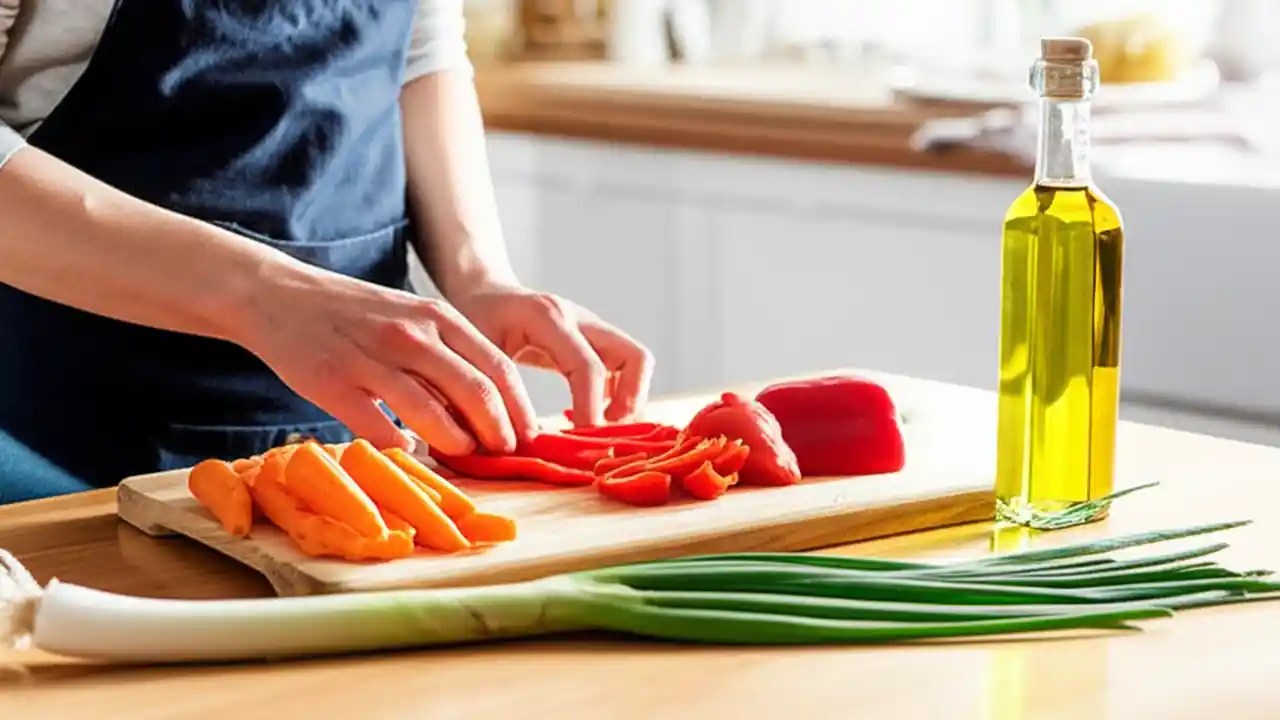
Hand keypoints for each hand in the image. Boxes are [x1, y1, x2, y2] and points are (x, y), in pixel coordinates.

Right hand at [237, 261, 537, 455]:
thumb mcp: (412, 316)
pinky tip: (408, 452)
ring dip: (455, 444)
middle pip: (475, 393)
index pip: (498, 368)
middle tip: (502, 455)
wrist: (279, 295)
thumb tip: (488, 408)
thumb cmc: (357, 314)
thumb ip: (448, 354)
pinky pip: (378, 429)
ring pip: (432, 414)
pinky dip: (401, 448)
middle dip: (497, 433)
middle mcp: (411, 336)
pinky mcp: (333, 384)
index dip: (519, 409)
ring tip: (461, 457)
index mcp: (437, 317)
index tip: (526, 437)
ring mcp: (372, 360)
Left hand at [447, 281, 654, 426]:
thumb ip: (494, 389)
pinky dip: (618, 395)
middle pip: (636, 357)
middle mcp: (580, 318)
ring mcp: (592, 327)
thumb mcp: (474, 351)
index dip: (591, 409)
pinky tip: (587, 414)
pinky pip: (624, 368)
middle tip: (601, 432)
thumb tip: (514, 440)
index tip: (579, 438)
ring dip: (629, 399)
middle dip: (629, 402)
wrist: (484, 292)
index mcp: (549, 318)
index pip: (588, 367)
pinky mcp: (595, 340)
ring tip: (597, 427)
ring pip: (637, 362)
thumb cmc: (475, 319)